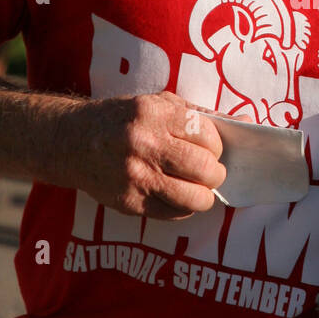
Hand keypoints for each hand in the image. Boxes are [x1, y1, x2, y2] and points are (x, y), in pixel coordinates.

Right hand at [69, 91, 225, 219]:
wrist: (73, 142)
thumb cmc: (123, 120)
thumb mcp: (157, 104)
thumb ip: (200, 115)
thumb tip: (246, 121)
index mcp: (153, 113)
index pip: (208, 135)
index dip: (216, 145)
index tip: (209, 147)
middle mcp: (144, 144)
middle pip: (205, 168)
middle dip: (215, 172)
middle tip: (209, 170)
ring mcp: (135, 176)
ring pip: (195, 197)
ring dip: (204, 194)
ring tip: (198, 186)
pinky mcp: (129, 202)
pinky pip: (174, 213)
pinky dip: (183, 207)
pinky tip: (176, 195)